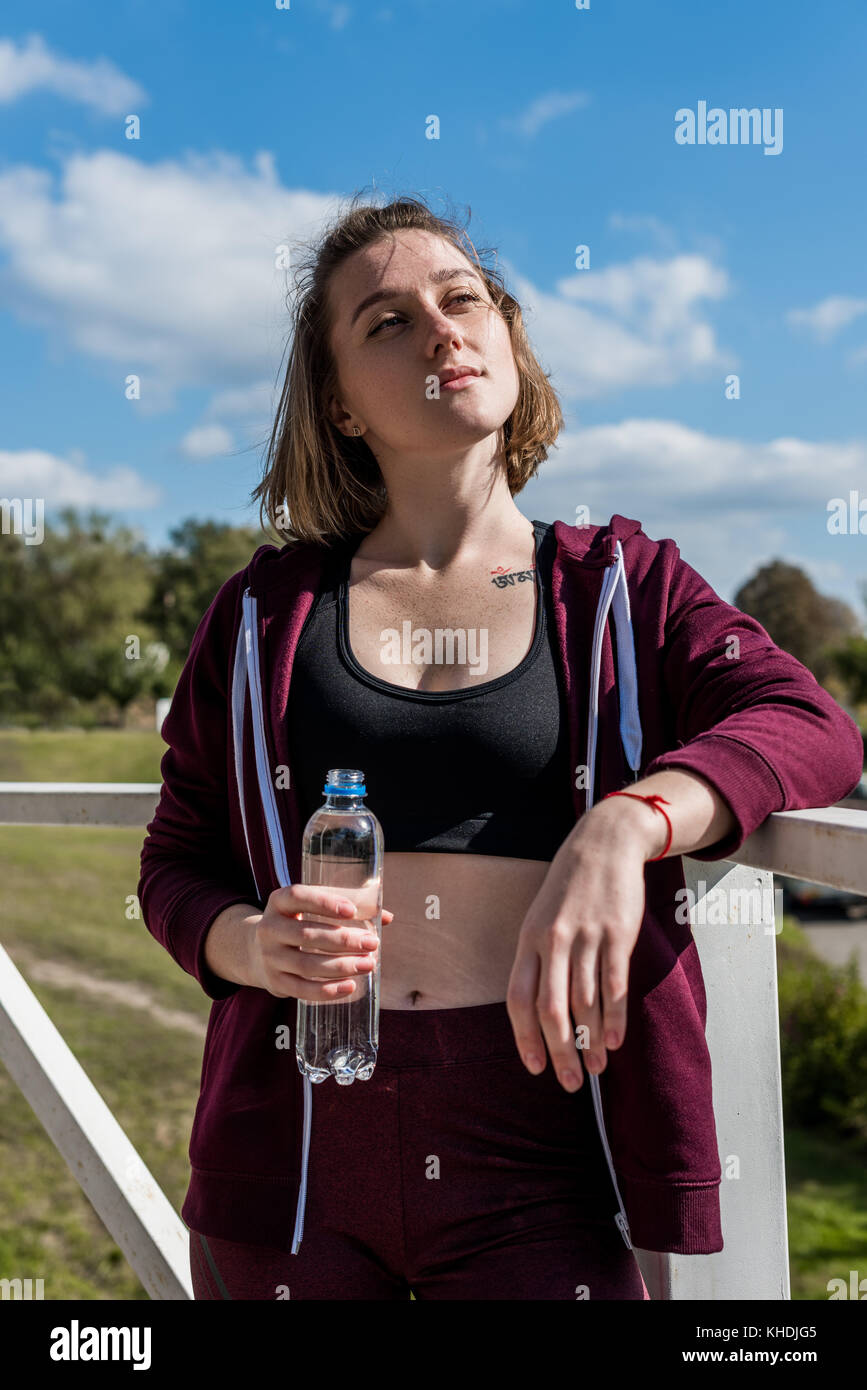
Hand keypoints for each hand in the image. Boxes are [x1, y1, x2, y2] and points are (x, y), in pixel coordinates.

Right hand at [248, 884, 391, 1000]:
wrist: (257, 951)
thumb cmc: (298, 922)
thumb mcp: (311, 908)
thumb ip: (347, 907)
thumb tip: (386, 917)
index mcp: (279, 901)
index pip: (298, 897)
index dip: (324, 903)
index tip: (351, 911)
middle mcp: (269, 928)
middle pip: (307, 935)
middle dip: (344, 940)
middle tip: (372, 943)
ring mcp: (270, 957)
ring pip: (307, 965)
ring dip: (341, 966)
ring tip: (369, 964)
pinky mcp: (275, 982)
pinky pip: (302, 990)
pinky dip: (327, 991)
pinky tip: (350, 986)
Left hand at [506, 802, 654, 1090]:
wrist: (603, 843)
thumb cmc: (569, 889)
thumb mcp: (541, 919)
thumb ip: (539, 961)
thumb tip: (539, 1013)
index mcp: (529, 940)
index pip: (519, 998)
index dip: (525, 1037)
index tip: (535, 1068)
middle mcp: (553, 941)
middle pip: (551, 1009)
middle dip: (560, 1052)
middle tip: (570, 1082)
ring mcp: (586, 937)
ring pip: (585, 1003)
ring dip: (591, 1042)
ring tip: (598, 1068)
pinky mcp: (617, 934)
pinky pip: (614, 985)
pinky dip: (614, 1017)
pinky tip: (615, 1040)